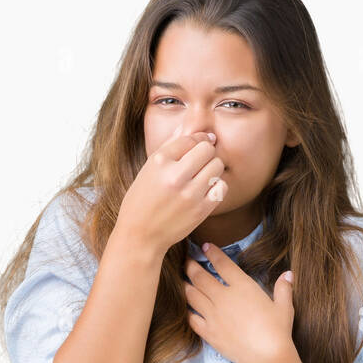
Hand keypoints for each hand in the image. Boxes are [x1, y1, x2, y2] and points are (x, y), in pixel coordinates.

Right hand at [116, 131, 227, 256]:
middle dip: (207, 153)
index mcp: (159, 161)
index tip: (198, 145)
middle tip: (200, 162)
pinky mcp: (201, 210)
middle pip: (207, 149)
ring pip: (217, 166)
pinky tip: (207, 189)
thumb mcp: (149, 168)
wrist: (141, 235)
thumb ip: (171, 146)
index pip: (190, 138)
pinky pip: (221, 187)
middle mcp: (175, 175)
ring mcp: (190, 194)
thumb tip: (191, 127)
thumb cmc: (142, 199)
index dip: (197, 140)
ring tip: (202, 176)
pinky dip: (217, 186)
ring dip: (213, 168)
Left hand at [183, 245, 301, 362]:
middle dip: (190, 266)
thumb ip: (283, 288)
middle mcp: (223, 297)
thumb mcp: (284, 307)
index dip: (212, 252)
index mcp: (242, 286)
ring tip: (182, 280)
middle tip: (185, 260)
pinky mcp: (209, 332)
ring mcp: (213, 315)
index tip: (205, 246)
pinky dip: (187, 311)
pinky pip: (191, 318)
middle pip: (200, 276)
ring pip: (191, 295)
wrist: (266, 357)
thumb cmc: (278, 331)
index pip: (222, 264)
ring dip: (185, 285)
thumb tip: (289, 274)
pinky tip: (186, 308)